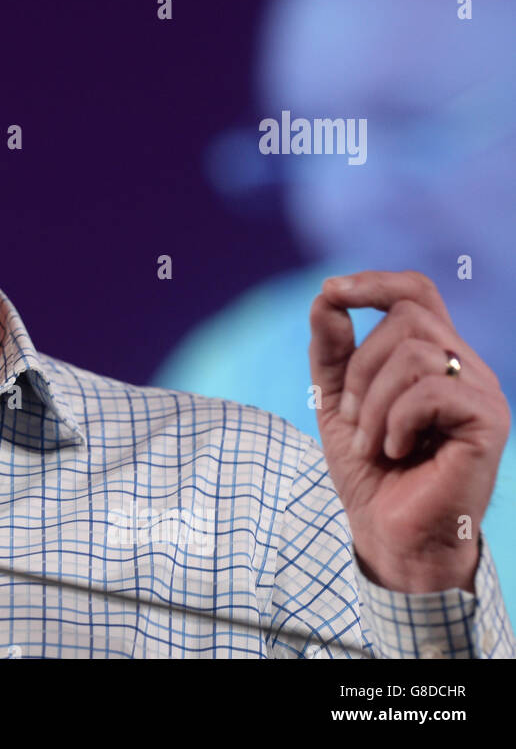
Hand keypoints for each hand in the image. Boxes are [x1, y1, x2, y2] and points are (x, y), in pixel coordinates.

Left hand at [308, 270, 509, 592]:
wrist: (390, 531)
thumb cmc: (371, 471)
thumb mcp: (337, 402)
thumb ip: (331, 352)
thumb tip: (325, 298)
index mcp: (433, 356)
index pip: (416, 292)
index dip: (375, 282)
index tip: (330, 291)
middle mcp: (463, 365)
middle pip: (406, 317)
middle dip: (360, 367)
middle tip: (352, 418)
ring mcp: (481, 390)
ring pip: (415, 353)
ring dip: (374, 402)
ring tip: (373, 442)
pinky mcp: (489, 420)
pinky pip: (430, 391)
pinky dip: (396, 421)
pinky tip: (396, 451)